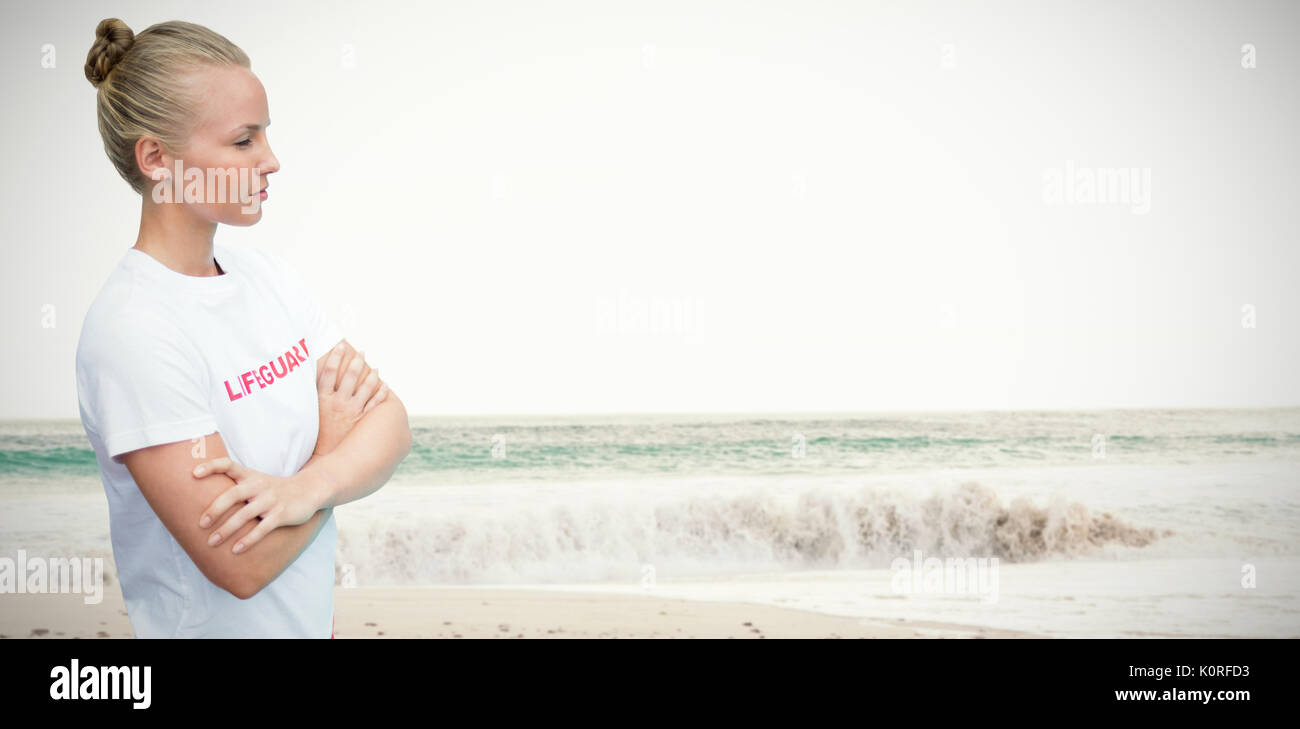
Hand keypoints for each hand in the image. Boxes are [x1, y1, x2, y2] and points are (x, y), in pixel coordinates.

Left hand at [192, 457, 322, 553]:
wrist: (310, 489)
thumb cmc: (276, 488)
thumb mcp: (258, 480)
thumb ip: (236, 486)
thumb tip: (203, 499)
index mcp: (250, 476)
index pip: (228, 464)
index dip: (211, 466)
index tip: (193, 473)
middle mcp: (259, 486)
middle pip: (233, 494)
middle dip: (215, 509)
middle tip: (200, 524)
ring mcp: (271, 500)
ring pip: (245, 515)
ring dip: (226, 529)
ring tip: (211, 542)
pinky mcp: (281, 514)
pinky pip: (262, 529)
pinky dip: (248, 540)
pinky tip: (236, 550)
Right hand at [315, 343, 387, 455]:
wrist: (323, 456)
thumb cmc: (313, 434)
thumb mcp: (309, 413)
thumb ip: (311, 397)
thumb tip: (305, 382)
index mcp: (323, 398)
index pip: (329, 372)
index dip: (335, 357)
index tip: (341, 346)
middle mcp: (339, 402)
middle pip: (350, 376)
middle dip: (356, 362)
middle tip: (362, 353)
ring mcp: (352, 410)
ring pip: (366, 387)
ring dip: (372, 375)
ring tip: (375, 368)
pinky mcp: (361, 420)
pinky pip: (375, 403)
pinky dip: (381, 393)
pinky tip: (385, 386)